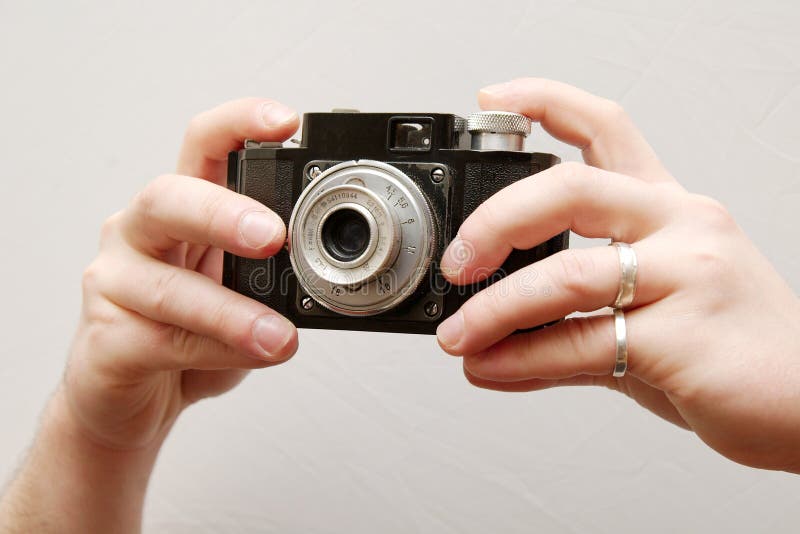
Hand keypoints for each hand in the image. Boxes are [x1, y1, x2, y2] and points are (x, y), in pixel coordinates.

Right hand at [66, 98, 300, 449]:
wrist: (129, 399)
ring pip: (166, 284)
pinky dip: (216, 350)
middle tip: (272, 238)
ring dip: (232, 311)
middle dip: (223, 212)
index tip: (287, 122)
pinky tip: (252, 355)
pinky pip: (162, 341)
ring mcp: (116, 284)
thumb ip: (275, 275)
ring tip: (279, 334)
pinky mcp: (107, 339)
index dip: (240, 124)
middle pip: (167, 196)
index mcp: (183, 210)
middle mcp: (141, 234)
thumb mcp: (242, 294)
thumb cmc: (186, 336)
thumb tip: (329, 269)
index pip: (203, 146)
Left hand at [436, 78, 799, 471]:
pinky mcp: (685, 336)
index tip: (491, 101)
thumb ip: (572, 317)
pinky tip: (493, 369)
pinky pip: (581, 341)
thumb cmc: (728, 348)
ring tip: (457, 337)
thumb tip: (491, 343)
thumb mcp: (653, 310)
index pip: (606, 128)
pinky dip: (522, 359)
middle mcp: (681, 225)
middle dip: (494, 223)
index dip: (544, 102)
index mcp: (670, 208)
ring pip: (566, 275)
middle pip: (569, 189)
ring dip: (493, 310)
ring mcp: (688, 275)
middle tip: (457, 263)